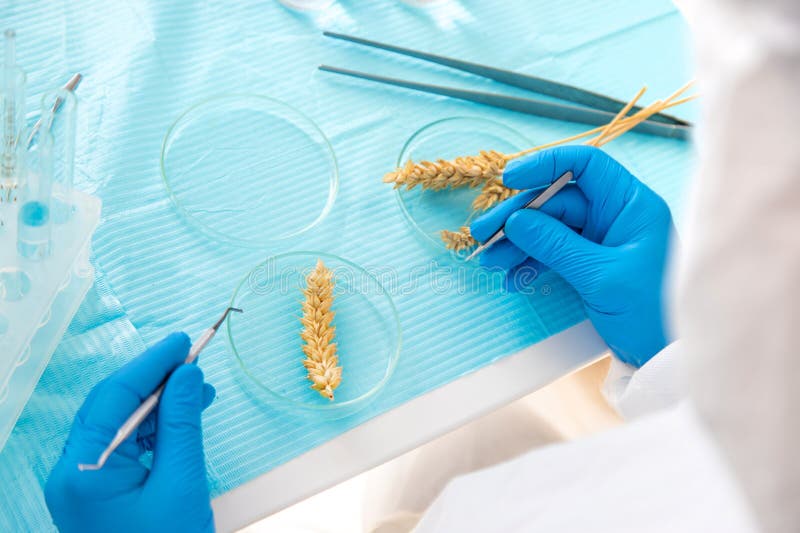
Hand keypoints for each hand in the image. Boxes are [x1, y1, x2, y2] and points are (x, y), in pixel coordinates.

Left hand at [45, 333, 216, 532]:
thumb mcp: (181, 483)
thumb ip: (182, 423)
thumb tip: (188, 373)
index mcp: (81, 471)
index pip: (113, 397)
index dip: (150, 363)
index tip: (183, 341)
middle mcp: (72, 472)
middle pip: (111, 407)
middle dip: (155, 380)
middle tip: (194, 360)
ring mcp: (82, 483)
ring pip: (119, 424)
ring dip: (159, 403)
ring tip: (200, 391)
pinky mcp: (98, 492)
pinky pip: (124, 446)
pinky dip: (154, 428)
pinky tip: (183, 418)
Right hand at [471, 146, 673, 366]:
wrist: (665, 359)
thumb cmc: (651, 313)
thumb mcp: (600, 277)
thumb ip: (557, 245)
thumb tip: (516, 220)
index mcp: (631, 204)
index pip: (585, 164)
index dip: (545, 165)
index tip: (509, 179)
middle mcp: (616, 214)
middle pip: (557, 199)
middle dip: (518, 215)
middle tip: (483, 233)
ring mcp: (602, 239)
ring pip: (549, 227)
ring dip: (517, 242)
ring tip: (491, 261)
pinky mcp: (590, 263)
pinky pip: (552, 252)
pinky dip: (530, 261)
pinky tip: (512, 276)